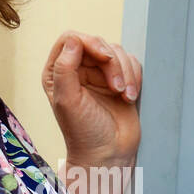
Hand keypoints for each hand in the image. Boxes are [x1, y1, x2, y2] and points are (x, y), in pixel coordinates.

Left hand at [42, 31, 141, 164]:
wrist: (109, 155)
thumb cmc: (84, 133)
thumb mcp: (67, 101)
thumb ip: (64, 68)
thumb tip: (73, 39)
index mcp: (58, 73)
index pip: (72, 39)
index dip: (90, 43)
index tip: (105, 58)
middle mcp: (78, 70)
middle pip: (98, 43)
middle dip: (112, 63)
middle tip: (117, 88)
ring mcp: (100, 75)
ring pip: (117, 52)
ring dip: (126, 73)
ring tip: (125, 96)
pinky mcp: (120, 80)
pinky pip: (131, 63)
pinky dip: (135, 77)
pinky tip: (130, 97)